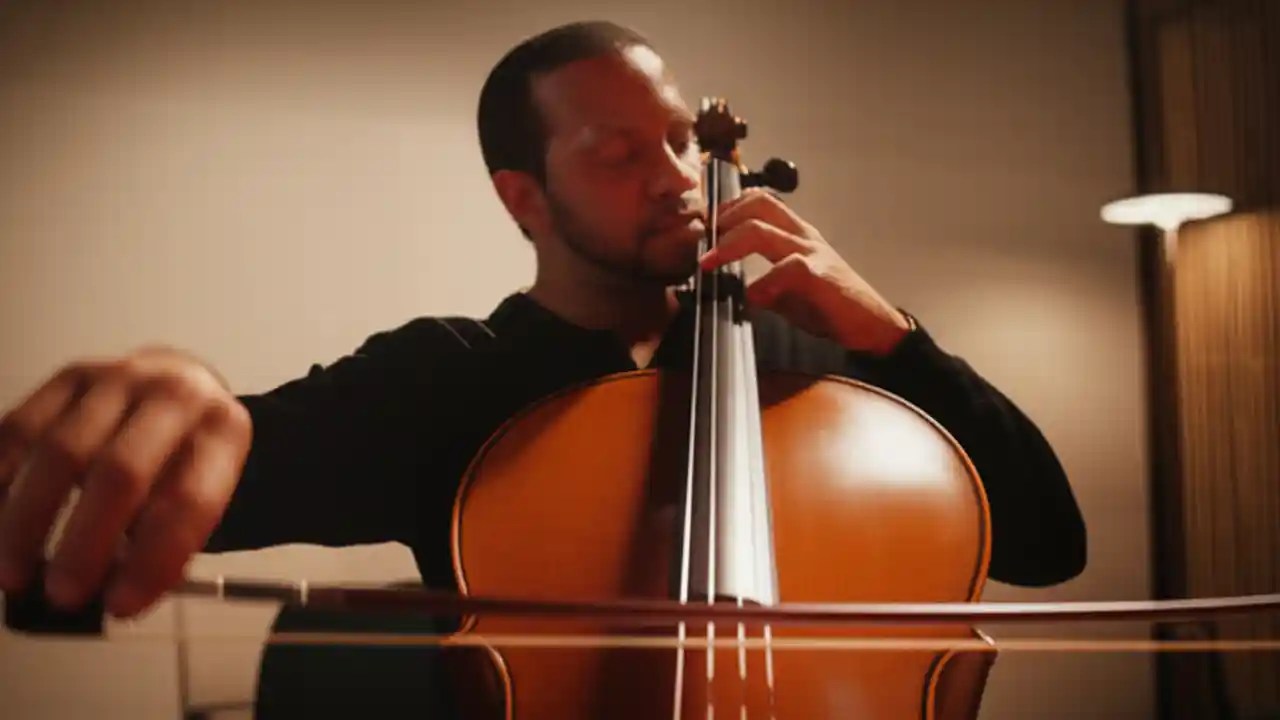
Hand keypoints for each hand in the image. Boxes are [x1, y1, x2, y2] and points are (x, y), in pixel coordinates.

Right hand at [0, 347, 250, 617]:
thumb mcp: (203, 491)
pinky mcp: (70, 376)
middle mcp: (174, 395)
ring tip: (16, 573)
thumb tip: (116, 596)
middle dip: (85, 545)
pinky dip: (0, 481)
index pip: (191, 501)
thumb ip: (168, 540)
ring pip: (59, 451)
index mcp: (222, 430)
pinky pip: (19, 430)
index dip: (154, 560)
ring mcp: (118, 378)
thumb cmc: (186, 454)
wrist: (178, 384)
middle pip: (121, 473)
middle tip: (64, 595)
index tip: (121, 606)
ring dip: (27, 523)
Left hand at [698, 188, 911, 354]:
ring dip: (730, 245)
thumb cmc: (831, 306)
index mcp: (797, 235)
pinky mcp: (822, 276)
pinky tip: (754, 297)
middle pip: (760, 204)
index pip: (762, 202)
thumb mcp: (790, 292)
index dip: (730, 207)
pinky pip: (787, 269)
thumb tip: (732, 288)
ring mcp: (813, 253)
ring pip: (764, 230)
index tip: (707, 226)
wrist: (874, 326)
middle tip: (705, 239)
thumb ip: (764, 283)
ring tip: (711, 262)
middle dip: (725, 217)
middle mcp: (804, 236)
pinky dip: (764, 282)